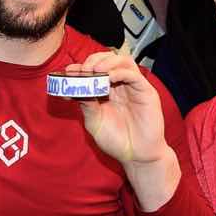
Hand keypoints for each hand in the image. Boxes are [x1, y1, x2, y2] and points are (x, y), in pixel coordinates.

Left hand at [61, 52, 178, 210]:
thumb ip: (86, 104)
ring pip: (123, 61)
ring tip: (95, 70)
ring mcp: (134, 87)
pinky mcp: (146, 92)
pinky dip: (120, 72)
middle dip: (93, 61)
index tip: (68, 72)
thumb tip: (73, 89)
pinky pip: (134, 75)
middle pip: (109, 60)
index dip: (81, 68)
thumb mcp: (95, 122)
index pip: (94, 70)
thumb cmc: (117, 141)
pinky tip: (109, 78)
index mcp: (107, 91)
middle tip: (83, 70)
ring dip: (107, 62)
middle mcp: (120, 86)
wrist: (136, 156)